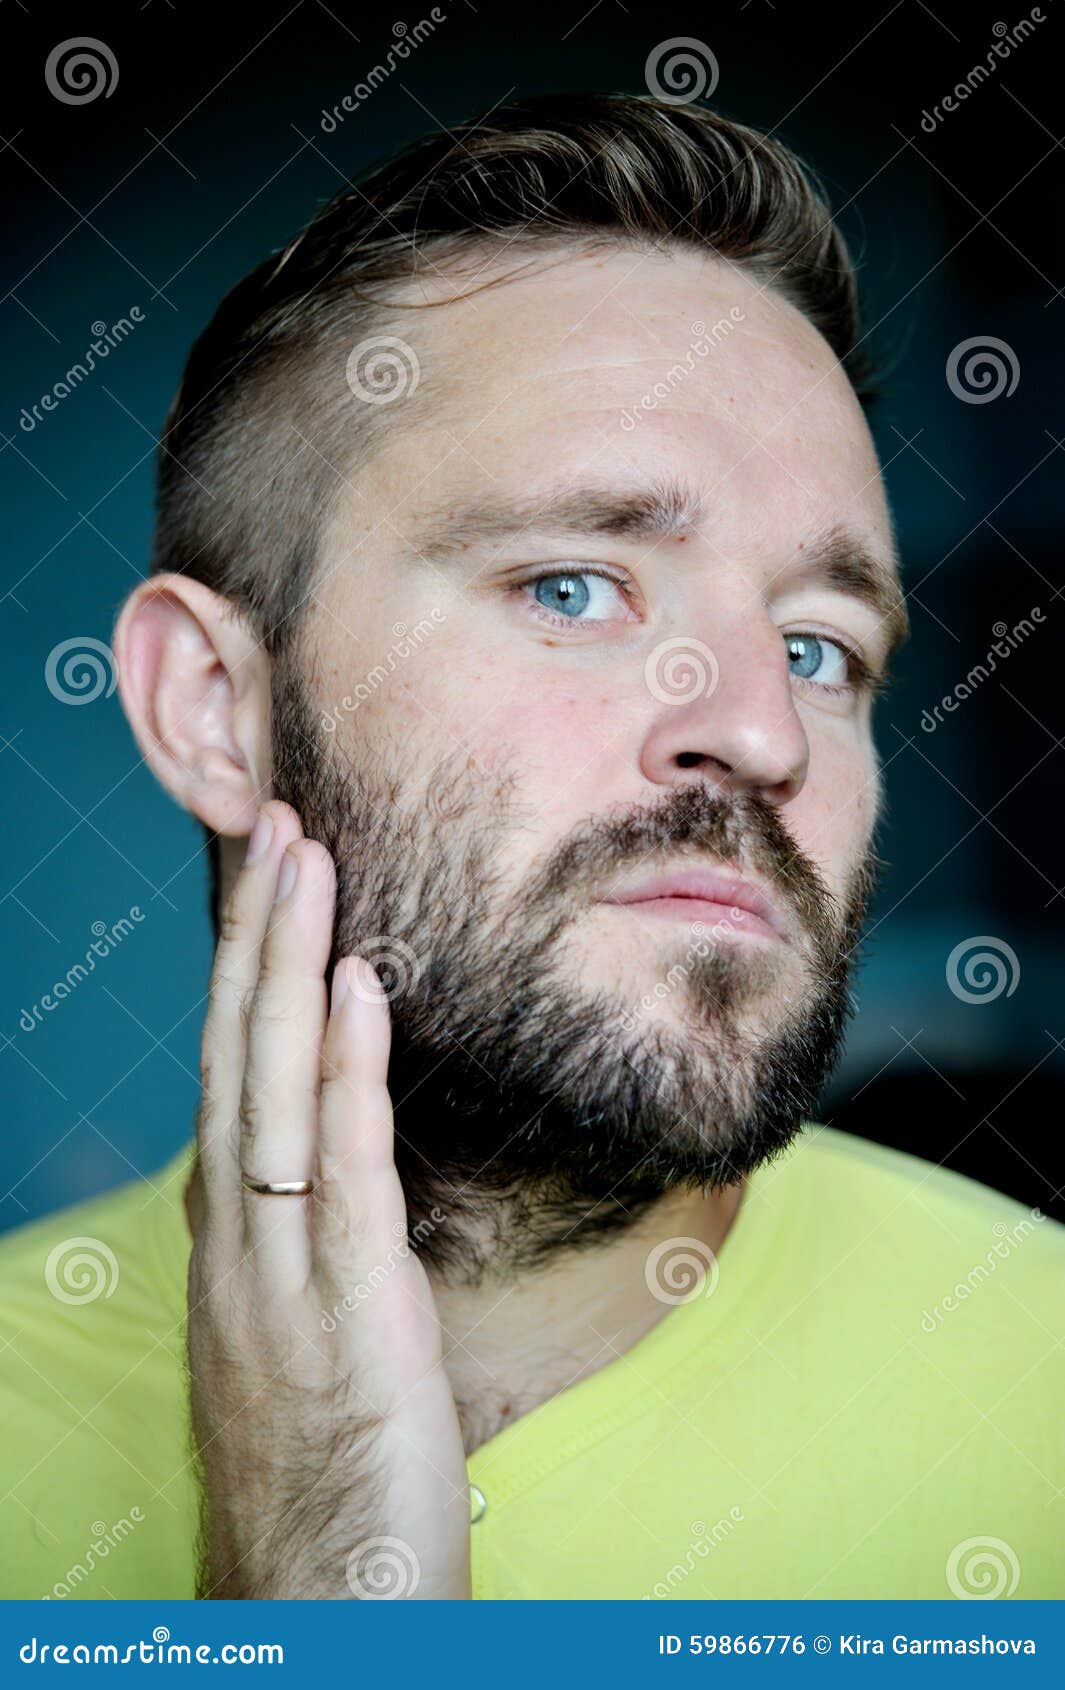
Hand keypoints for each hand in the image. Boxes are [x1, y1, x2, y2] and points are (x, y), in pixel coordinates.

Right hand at [186, 801, 470, 1599]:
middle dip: (255, 937)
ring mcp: (283, 1274)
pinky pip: (342, 1170)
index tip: (267, 889)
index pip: (231, 1080)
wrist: (316, 1607)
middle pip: (236, 1059)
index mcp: (232, 1244)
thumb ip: (296, 1248)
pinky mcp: (348, 1311)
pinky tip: (356, 987)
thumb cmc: (318, 1474)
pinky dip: (345, 1070)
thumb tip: (310, 1175)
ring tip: (306, 860)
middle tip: (277, 826)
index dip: (244, 978)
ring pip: (272, 1091)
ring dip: (288, 967)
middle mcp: (239, 1243)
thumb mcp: (290, 1339)